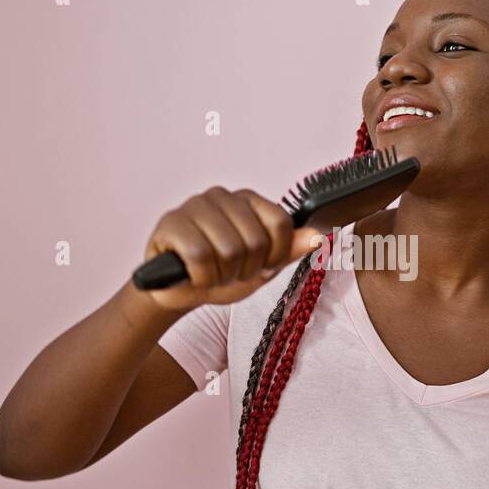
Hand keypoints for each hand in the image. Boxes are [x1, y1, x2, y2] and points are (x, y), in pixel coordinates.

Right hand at [141, 186, 323, 311]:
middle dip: (244, 270)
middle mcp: (223, 196)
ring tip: (212, 273)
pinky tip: (194, 274)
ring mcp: (195, 206)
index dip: (274, 256)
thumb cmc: (220, 274)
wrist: (179, 292)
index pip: (281, 224)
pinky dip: (201, 277)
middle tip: (229, 273)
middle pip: (256, 241)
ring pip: (229, 250)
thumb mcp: (262, 267)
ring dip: (221, 276)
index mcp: (249, 201)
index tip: (260, 267)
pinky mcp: (171, 222)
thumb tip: (317, 237)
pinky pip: (199, 256)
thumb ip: (289, 251)